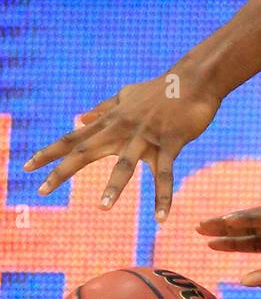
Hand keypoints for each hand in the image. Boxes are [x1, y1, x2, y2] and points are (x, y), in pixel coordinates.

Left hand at [25, 66, 221, 218]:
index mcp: (112, 121)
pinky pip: (165, 174)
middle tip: (42, 190)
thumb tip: (79, 117)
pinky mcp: (169, 143)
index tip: (27, 167)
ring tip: (102, 208)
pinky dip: (163, 198)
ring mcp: (145, 136)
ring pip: (126, 164)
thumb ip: (104, 108)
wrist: (195, 79)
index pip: (74, 138)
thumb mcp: (127, 96)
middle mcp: (122, 129)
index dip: (50, 152)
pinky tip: (161, 219)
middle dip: (63, 170)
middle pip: (86, 150)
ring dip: (114, 186)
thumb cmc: (162, 89)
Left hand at [197, 205, 260, 295]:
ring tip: (209, 224)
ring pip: (258, 220)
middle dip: (225, 228)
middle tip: (198, 228)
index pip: (255, 243)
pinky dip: (252, 217)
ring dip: (233, 221)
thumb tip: (241, 279)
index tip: (209, 244)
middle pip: (251, 229)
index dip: (232, 243)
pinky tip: (234, 220)